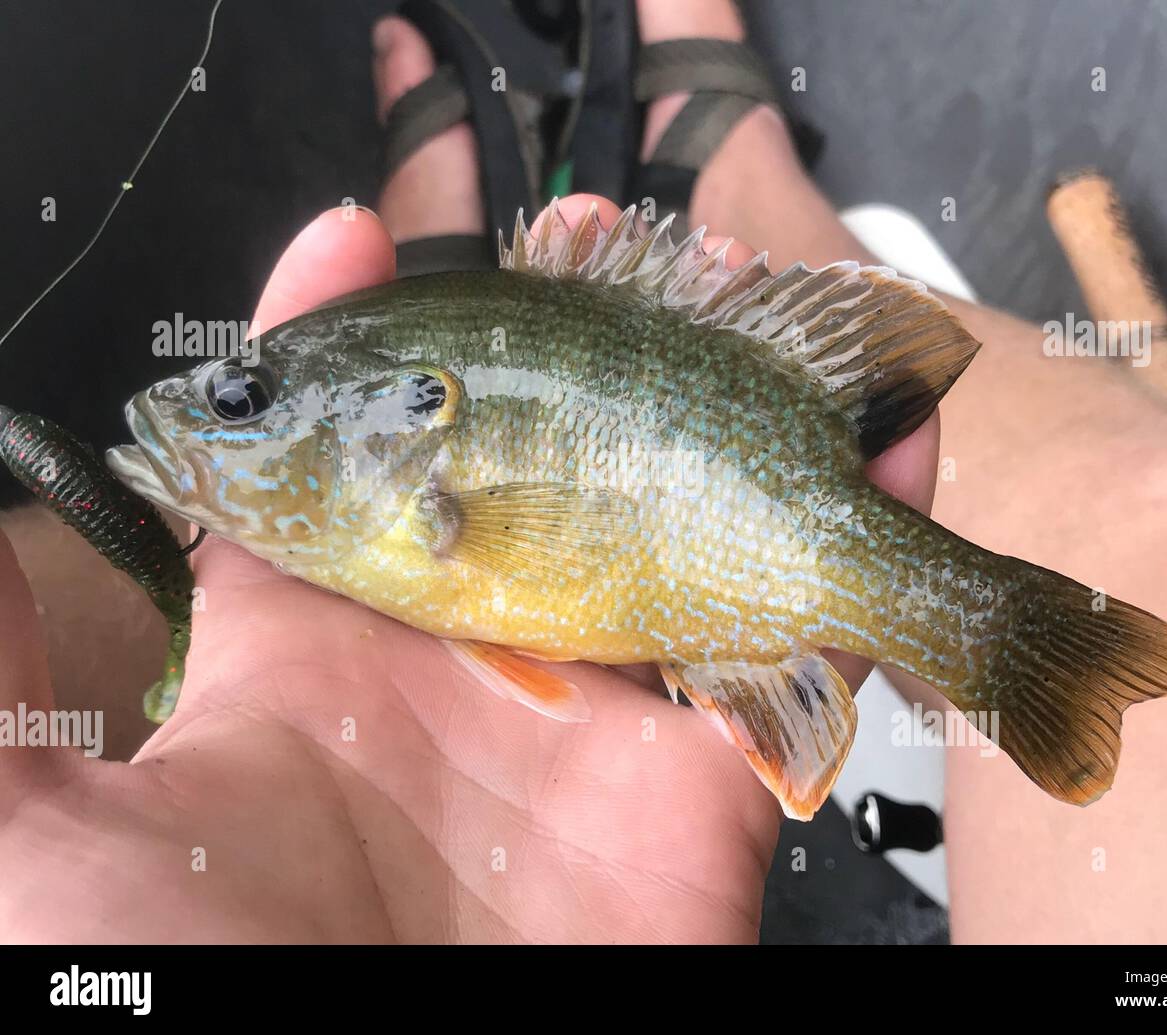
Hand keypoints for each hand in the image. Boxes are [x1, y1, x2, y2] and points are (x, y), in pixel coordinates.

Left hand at [0, 196, 939, 942]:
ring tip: (742, 290)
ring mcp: (603, 707)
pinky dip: (862, 531)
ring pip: (682, 511)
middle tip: (599, 234)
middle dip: (573, 330)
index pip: (339, 457)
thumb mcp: (52, 833)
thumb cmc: (204, 983)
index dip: (348, 338)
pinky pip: (808, 631)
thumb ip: (8, 665)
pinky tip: (885, 437)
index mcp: (325, 650)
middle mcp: (473, 657)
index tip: (368, 240)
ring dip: (723, 396)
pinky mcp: (713, 771)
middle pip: (537, 452)